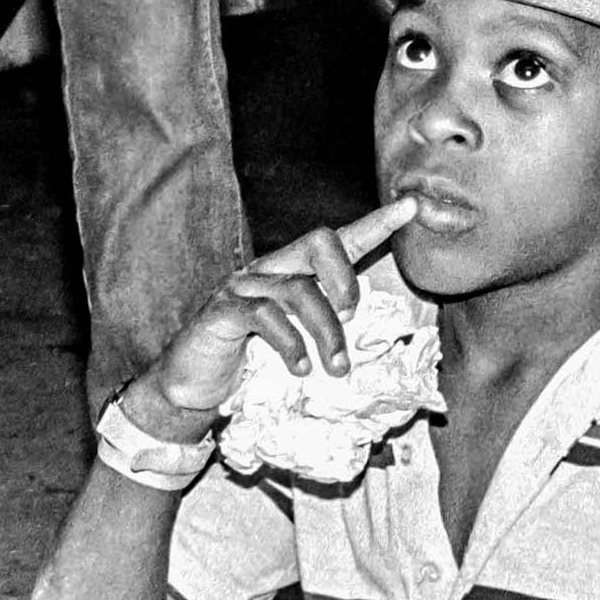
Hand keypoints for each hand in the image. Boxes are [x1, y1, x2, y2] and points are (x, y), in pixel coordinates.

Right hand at [126, 195, 416, 433]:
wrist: (188, 390)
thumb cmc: (248, 367)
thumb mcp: (297, 347)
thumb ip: (325, 335)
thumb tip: (377, 349)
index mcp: (292, 272)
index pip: (339, 240)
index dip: (375, 224)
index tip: (411, 208)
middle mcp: (269, 269)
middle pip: (318, 242)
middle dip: (345, 276)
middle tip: (354, 316)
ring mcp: (243, 287)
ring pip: (298, 289)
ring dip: (325, 331)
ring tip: (336, 368)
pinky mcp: (222, 311)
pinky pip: (264, 315)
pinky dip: (289, 342)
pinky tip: (300, 368)